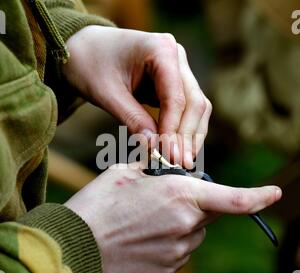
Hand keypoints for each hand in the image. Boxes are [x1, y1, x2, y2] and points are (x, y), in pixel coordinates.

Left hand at [62, 26, 211, 167]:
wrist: (83, 50)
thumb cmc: (90, 65)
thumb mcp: (107, 94)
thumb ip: (132, 119)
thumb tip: (154, 147)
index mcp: (161, 49)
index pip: (176, 97)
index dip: (173, 130)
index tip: (169, 156)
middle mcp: (176, 56)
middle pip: (193, 102)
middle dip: (186, 136)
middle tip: (180, 164)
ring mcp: (177, 68)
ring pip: (195, 107)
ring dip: (190, 135)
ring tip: (182, 162)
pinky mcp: (172, 82)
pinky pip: (185, 108)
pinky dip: (182, 129)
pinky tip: (178, 148)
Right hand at [64, 164, 281, 272]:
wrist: (75, 245)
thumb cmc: (99, 204)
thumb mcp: (126, 172)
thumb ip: (156, 169)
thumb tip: (166, 166)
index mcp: (179, 196)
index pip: (232, 199)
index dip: (257, 197)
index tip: (273, 193)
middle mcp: (185, 226)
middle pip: (208, 213)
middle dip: (195, 204)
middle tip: (163, 200)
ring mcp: (178, 252)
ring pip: (192, 233)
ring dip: (180, 224)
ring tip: (144, 221)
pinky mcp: (167, 270)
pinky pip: (178, 250)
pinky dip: (169, 242)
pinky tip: (143, 238)